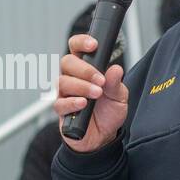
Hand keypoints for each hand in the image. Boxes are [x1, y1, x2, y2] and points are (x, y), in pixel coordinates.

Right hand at [54, 34, 127, 152]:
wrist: (104, 137)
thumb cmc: (108, 112)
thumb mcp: (119, 96)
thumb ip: (116, 83)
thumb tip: (115, 69)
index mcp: (85, 68)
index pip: (76, 48)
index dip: (81, 42)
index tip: (93, 45)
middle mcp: (72, 78)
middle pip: (67, 62)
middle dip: (85, 70)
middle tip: (100, 81)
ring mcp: (64, 93)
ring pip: (63, 81)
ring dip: (81, 86)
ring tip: (97, 94)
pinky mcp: (61, 110)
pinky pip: (60, 102)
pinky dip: (72, 102)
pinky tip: (83, 104)